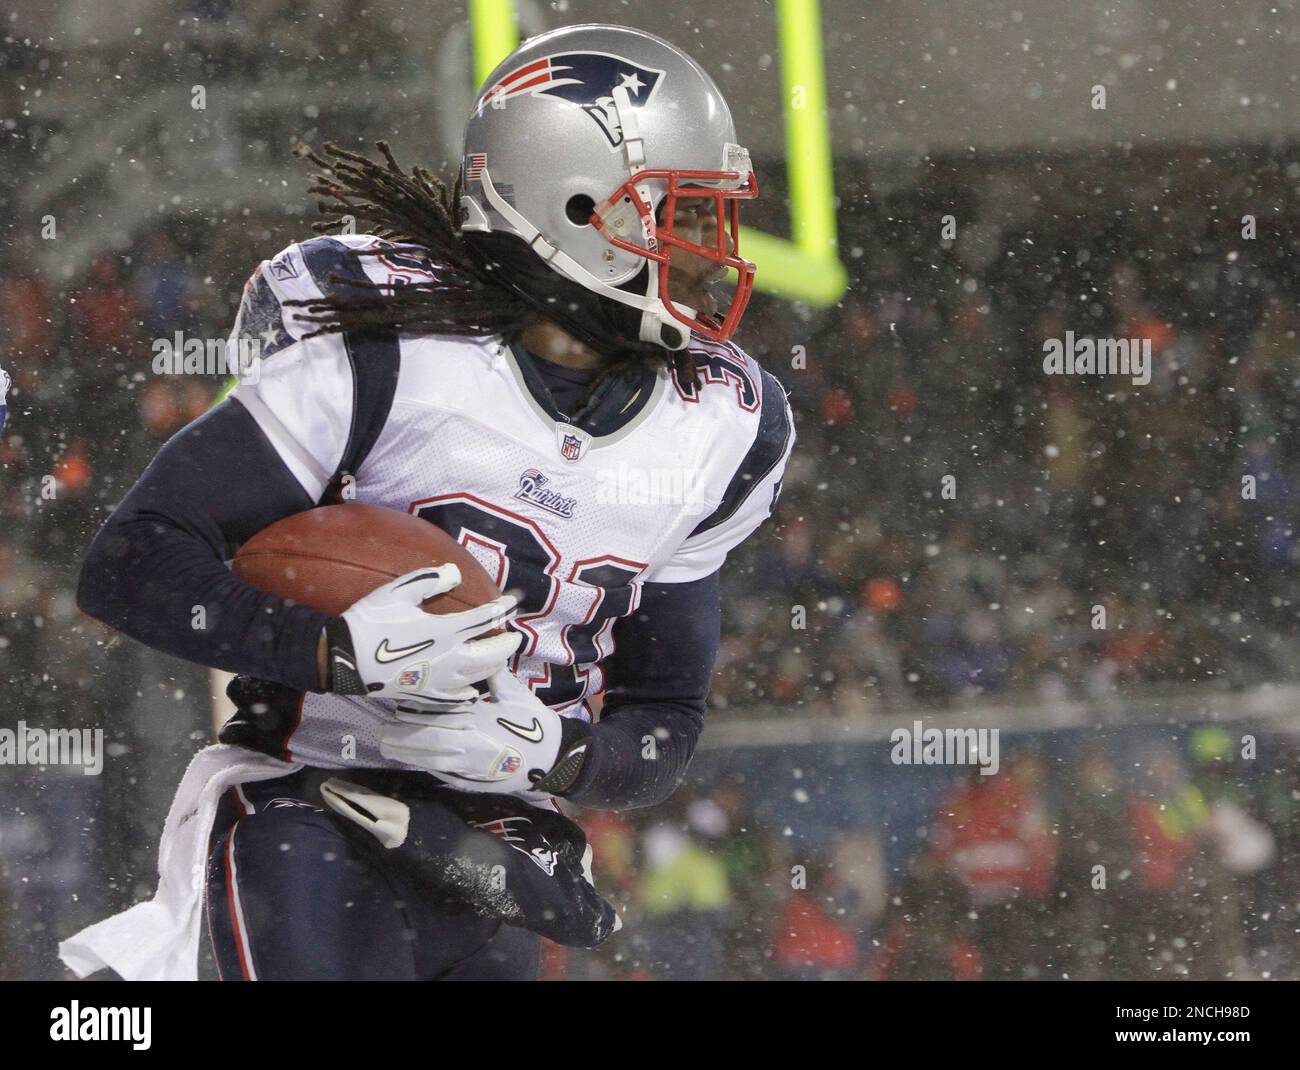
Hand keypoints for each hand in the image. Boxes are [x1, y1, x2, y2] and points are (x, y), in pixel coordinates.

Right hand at [324, 563, 521, 704]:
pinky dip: (471, 691)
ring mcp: (440, 679)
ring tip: (499, 657)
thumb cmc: (371, 621)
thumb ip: (430, 581)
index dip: (503, 608)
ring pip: (480, 676)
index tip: (514, 602)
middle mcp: (449, 657)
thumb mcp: (398, 592)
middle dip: (508, 644)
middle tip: (514, 635)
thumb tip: (456, 573)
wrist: (345, 659)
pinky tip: (473, 688)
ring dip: (495, 664)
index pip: (485, 618)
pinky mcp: (427, 693)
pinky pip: (458, 696)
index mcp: (445, 630)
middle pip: (492, 654)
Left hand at [378, 669, 591, 795]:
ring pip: (435, 762)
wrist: (554, 760)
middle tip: (383, 733)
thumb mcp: (517, 694)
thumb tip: (482, 651)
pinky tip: (418, 764)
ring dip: (411, 756)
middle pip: (431, 743)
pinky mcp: (476, 783)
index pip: (441, 717)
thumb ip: (495, 676)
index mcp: (480, 722)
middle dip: (405, 738)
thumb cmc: (535, 724)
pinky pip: (448, 778)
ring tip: (390, 749)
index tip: (398, 708)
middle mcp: (472, 746)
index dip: (418, 714)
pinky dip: (431, 770)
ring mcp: (473, 769)